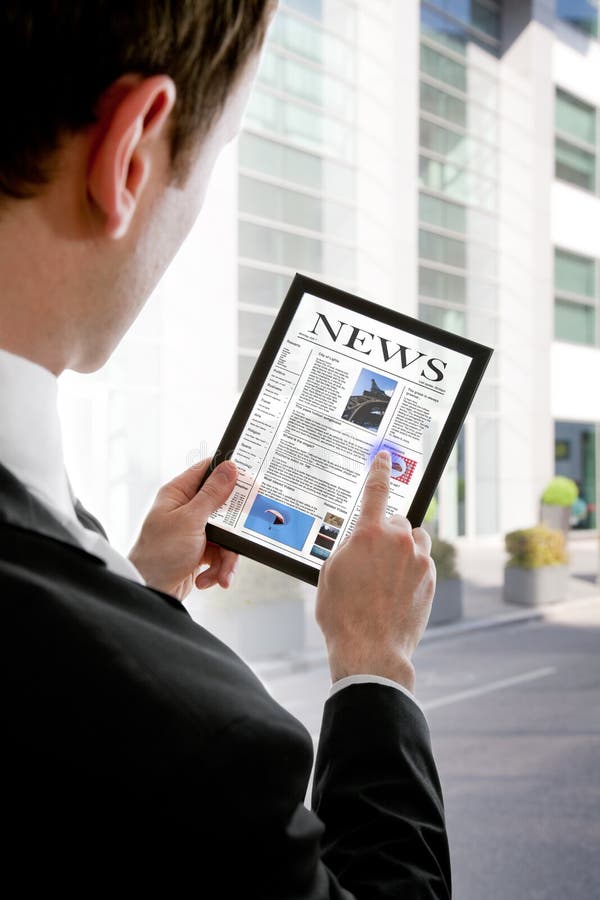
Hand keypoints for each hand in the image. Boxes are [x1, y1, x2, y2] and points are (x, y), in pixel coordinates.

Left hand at [128, 458, 238, 600]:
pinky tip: (208, 579)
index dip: (227, 471)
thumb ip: (212, 494)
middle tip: (243, 532)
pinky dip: (218, 569)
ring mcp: (193, 531)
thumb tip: (230, 468)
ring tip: (222, 572)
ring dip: (226, 557)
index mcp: (178, 493)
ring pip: (225, 534)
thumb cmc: (160, 553)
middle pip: (222, 506)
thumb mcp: (190, 520)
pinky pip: (220, 554)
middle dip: (233, 527)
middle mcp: (186, 509)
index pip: (206, 470)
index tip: (249, 476)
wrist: (150, 591)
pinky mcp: (199, 551)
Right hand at [315, 451, 435, 692]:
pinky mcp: (431, 579)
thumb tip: (360, 539)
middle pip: (395, 521)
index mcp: (369, 534)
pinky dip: (410, 569)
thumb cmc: (343, 614)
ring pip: (413, 540)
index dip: (379, 470)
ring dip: (402, 548)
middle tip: (369, 560)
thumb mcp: (331, 573)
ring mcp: (419, 560)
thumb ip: (348, 546)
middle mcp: (399, 541)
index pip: (376, 490)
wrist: (371, 650)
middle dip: (384, 533)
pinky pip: (420, 562)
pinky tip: (394, 592)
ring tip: (384, 574)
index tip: (385, 456)